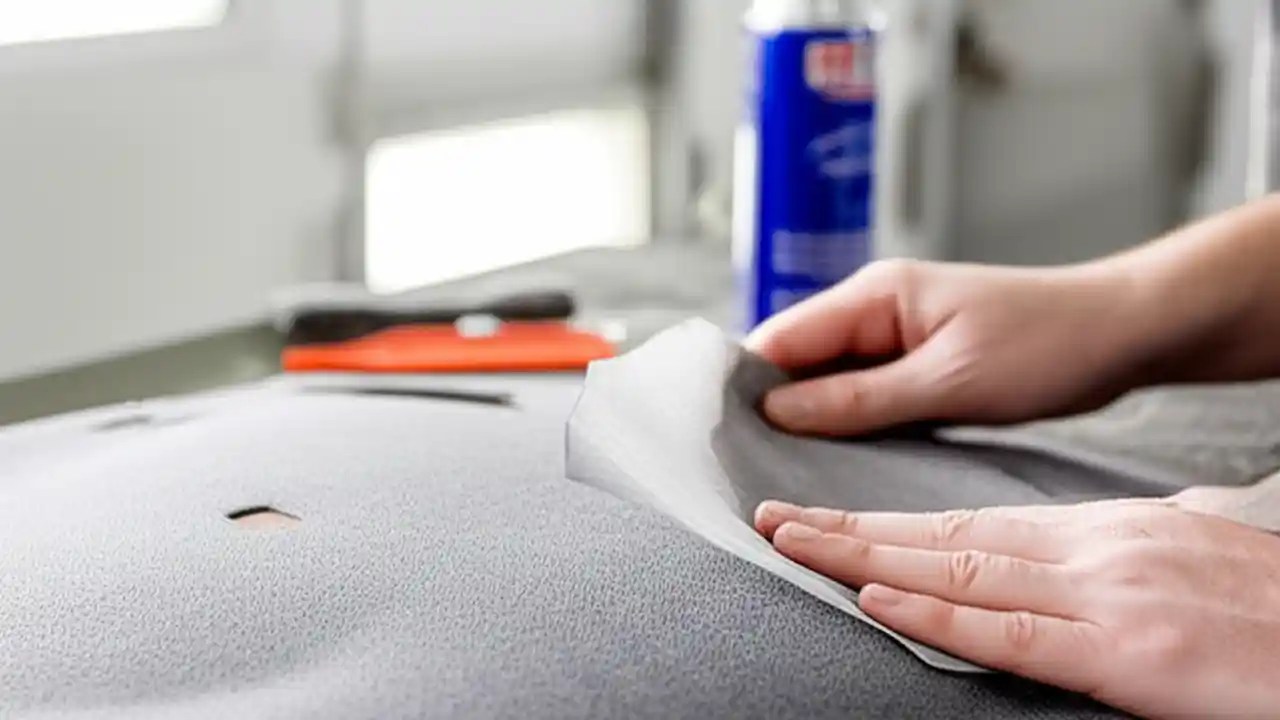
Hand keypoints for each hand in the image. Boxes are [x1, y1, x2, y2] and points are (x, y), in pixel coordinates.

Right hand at [744, 260, 1157, 435]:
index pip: (780, 337)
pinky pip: (862, 388)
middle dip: (771, 405)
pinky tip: (838, 453)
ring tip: (784, 465)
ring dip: (809, 415)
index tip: (715, 434)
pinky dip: (847, 417)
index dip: (744, 382)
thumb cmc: (1046, 345)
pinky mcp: (915, 358)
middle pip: (795, 357)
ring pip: (826, 377)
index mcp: (875, 295)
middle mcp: (875, 307)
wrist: (1122, 332)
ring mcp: (895, 332)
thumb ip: (858, 399)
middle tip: (746, 463)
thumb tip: (777, 412)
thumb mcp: (947, 381)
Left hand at [755, 498, 1279, 719]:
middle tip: (774, 522)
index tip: (828, 520)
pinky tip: (881, 602)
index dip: (889, 522)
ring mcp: (1105, 594)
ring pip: (959, 569)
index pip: (970, 521)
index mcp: (1103, 532)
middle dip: (852, 530)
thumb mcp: (1200, 552)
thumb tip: (1108, 534)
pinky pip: (1013, 632)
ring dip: (865, 558)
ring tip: (795, 547)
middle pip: (944, 535)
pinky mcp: (1128, 650)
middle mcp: (1090, 550)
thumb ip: (1139, 545)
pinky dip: (938, 615)